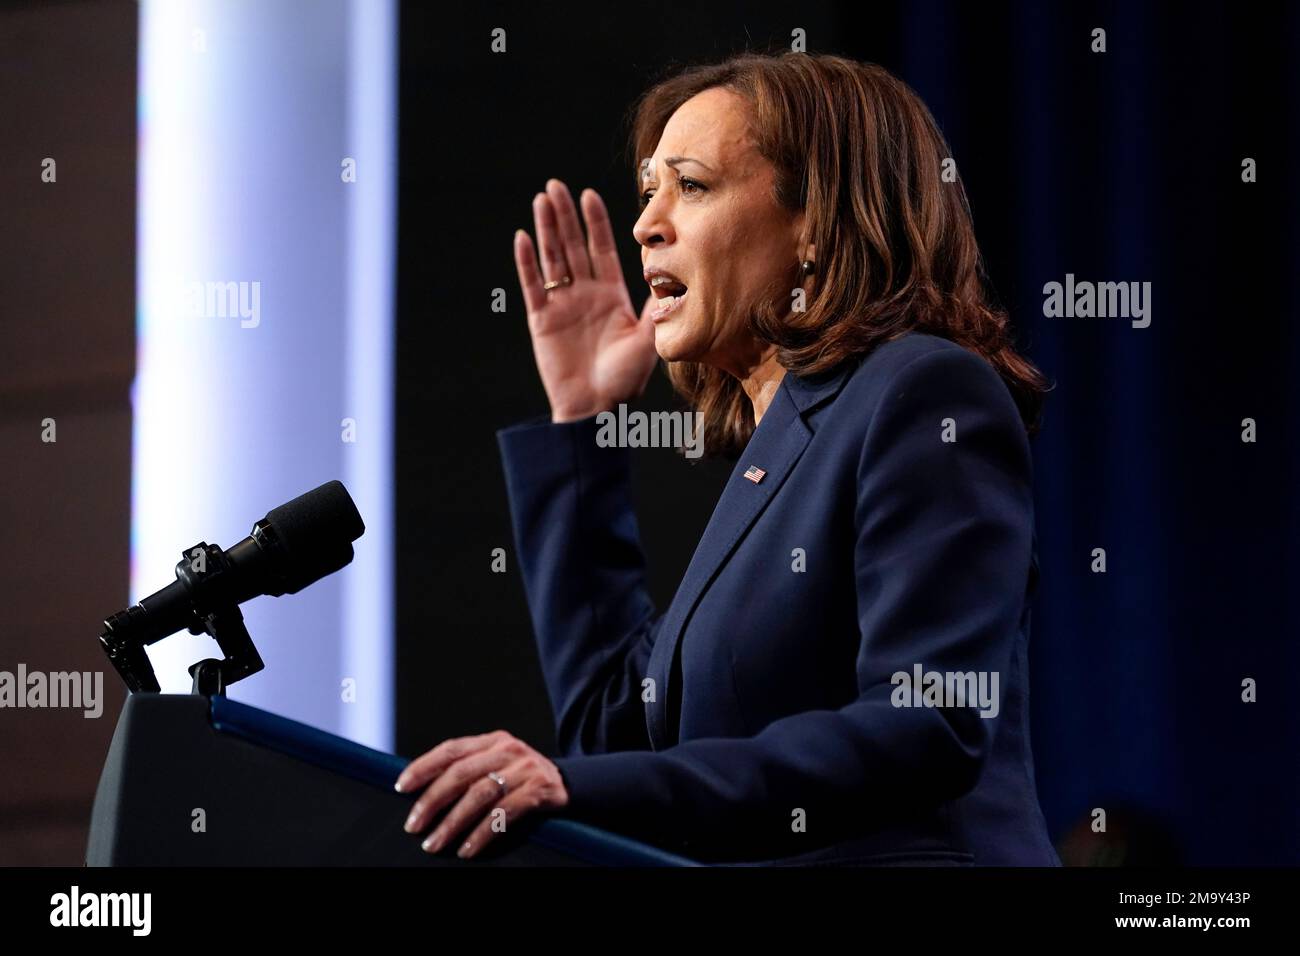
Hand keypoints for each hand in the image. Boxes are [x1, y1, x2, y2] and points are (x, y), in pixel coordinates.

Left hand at [395, 730, 569, 859]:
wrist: (569, 784)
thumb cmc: (522, 777)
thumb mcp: (497, 763)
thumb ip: (469, 768)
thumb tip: (423, 788)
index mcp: (492, 740)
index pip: (451, 749)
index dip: (423, 766)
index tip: (402, 786)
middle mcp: (507, 750)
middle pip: (460, 774)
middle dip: (432, 801)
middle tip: (414, 825)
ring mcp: (524, 769)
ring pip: (479, 795)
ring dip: (452, 823)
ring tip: (434, 843)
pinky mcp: (538, 791)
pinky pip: (503, 814)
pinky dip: (482, 833)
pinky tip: (468, 848)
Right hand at [514, 178, 659, 422]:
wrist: (595, 408)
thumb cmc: (624, 379)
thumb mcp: (647, 339)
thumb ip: (654, 309)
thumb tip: (671, 279)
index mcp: (611, 296)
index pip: (601, 250)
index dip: (595, 223)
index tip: (589, 195)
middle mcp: (585, 295)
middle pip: (572, 246)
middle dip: (565, 216)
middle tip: (556, 186)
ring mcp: (562, 305)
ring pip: (552, 258)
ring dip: (546, 229)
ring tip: (541, 200)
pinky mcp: (541, 319)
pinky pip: (533, 285)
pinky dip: (527, 262)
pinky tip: (524, 237)